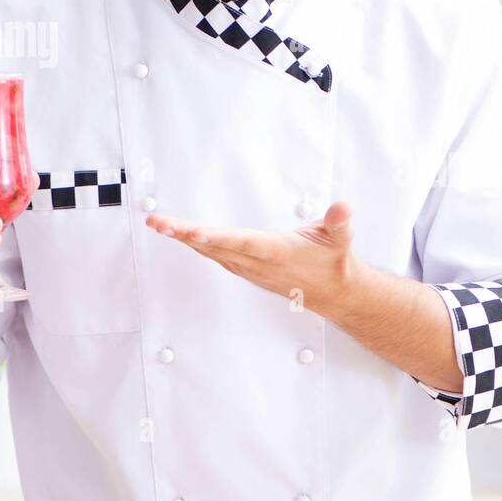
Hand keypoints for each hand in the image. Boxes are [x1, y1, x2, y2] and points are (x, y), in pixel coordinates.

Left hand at [145, 201, 355, 315]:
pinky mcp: (247, 269)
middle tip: (158, 223)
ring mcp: (250, 268)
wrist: (334, 293)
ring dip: (184, 238)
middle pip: (216, 247)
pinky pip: (216, 256)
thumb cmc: (334, 261)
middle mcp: (258, 262)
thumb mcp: (342, 237)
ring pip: (211, 252)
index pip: (243, 242)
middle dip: (185, 234)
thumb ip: (340, 220)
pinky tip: (183, 236)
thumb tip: (343, 207)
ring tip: (159, 225)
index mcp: (277, 251)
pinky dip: (196, 245)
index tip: (195, 233)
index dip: (218, 238)